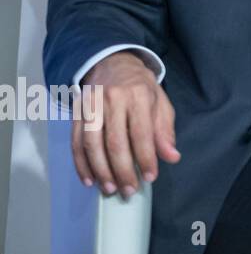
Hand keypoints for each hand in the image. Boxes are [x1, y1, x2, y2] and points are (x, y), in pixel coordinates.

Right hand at [76, 51, 179, 197]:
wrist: (113, 63)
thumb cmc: (141, 88)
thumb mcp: (160, 103)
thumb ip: (164, 130)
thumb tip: (172, 157)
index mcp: (138, 95)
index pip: (142, 132)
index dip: (145, 158)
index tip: (149, 177)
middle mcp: (113, 99)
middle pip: (115, 141)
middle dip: (122, 170)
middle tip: (129, 190)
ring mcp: (91, 106)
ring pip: (92, 144)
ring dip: (100, 171)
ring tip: (110, 189)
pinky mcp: (76, 112)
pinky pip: (76, 141)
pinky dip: (81, 164)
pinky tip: (89, 179)